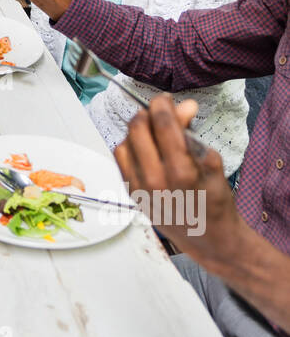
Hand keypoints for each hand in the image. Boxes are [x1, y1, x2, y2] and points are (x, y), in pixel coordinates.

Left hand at [113, 93, 241, 267]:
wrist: (208, 238)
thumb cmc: (214, 201)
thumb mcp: (212, 163)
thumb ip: (192, 133)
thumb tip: (183, 105)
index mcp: (180, 171)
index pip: (161, 123)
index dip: (162, 104)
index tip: (166, 99)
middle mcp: (154, 180)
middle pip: (137, 128)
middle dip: (148, 114)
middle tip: (160, 112)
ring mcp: (139, 188)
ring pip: (124, 142)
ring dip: (137, 131)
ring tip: (154, 132)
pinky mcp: (131, 194)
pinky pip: (121, 160)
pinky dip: (131, 148)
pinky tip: (146, 149)